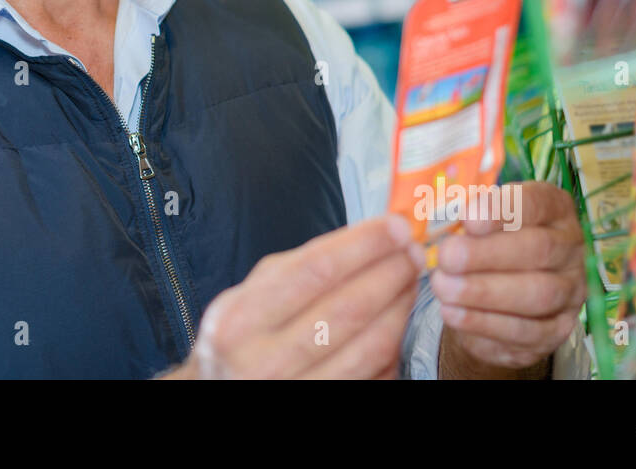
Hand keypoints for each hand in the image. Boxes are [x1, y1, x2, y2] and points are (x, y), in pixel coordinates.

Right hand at [163, 214, 422, 378]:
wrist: (221, 394)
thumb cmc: (242, 337)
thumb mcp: (251, 294)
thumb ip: (301, 266)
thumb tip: (372, 236)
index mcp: (239, 321)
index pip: (315, 271)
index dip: (364, 245)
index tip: (397, 226)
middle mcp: (262, 363)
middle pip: (348, 308)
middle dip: (391, 273)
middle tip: (414, 251)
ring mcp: (295, 392)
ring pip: (370, 347)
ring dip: (400, 308)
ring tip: (411, 282)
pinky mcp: (323, 410)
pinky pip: (374, 376)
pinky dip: (393, 346)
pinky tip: (398, 322)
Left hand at [425, 181, 585, 376]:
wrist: (492, 297)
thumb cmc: (483, 244)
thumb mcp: (476, 221)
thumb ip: (467, 217)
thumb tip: (442, 218)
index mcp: (554, 210)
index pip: (537, 203)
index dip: (503, 210)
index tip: (467, 219)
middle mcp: (570, 248)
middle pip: (538, 249)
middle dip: (487, 254)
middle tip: (446, 257)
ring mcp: (570, 291)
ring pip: (537, 293)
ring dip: (484, 291)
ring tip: (443, 287)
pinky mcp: (558, 330)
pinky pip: (527, 331)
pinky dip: (486, 323)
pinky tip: (453, 313)